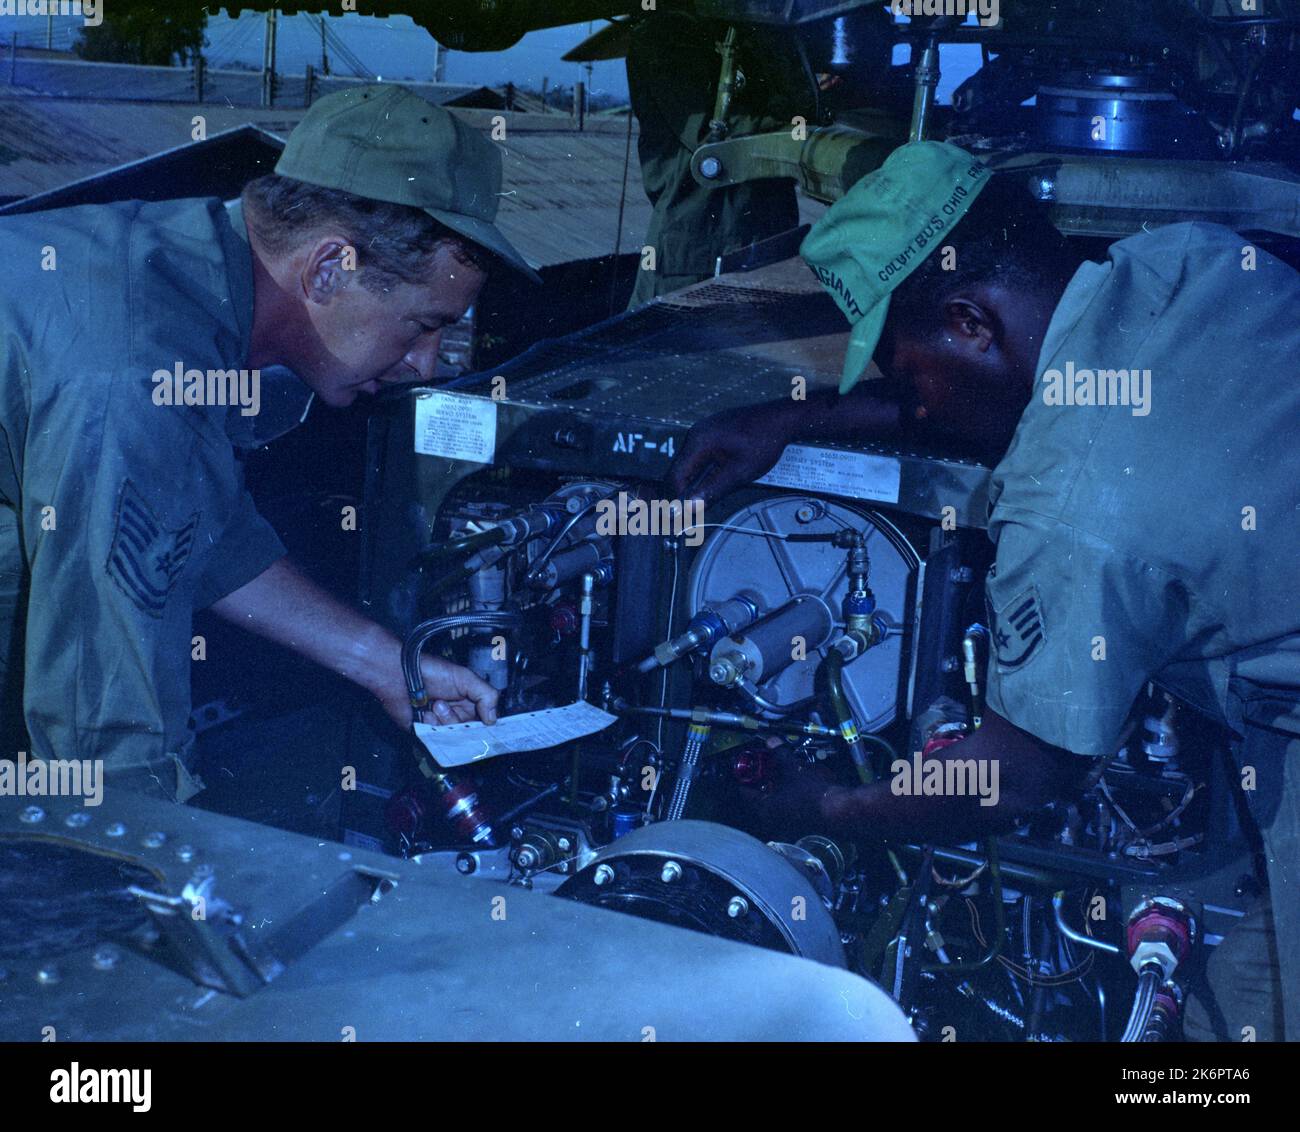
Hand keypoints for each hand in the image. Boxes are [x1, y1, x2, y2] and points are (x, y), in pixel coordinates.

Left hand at [362, 636, 498, 730]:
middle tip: (447, 704)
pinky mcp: (427, 734)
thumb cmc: (431, 671)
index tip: (487, 724)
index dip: (487, 724)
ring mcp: (443, 726)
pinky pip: (437, 741)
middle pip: (472, 733)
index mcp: (470, 702)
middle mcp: (458, 716)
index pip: (486, 720)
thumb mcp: (465, 677)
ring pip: (455, 738)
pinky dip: (433, 727)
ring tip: (434, 704)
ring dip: (446, 720)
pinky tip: (425, 714)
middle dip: (461, 720)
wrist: (399, 676)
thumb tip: (493, 720)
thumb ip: (486, 695)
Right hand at [667, 401, 798, 504]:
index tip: (683, 514)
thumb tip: (690, 507)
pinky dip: (701, 470)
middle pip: (678, 469)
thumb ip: (712, 491)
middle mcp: (696, 434)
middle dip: (684, 491)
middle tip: (692, 511)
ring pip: (688, 463)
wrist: (780, 418)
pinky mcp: (711, 433)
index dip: (678, 498)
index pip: (675, 476)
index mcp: (698, 442)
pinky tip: (712, 480)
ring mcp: (703, 431)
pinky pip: (698, 455)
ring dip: (693, 482)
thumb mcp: (738, 473)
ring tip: (702, 499)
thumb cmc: (764, 440)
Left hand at [734, 747, 841, 841]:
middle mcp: (773, 819)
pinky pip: (788, 806)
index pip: (745, 793)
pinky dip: (789, 795)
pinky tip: (796, 783)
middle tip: (763, 767)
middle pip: (760, 798)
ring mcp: (788, 824)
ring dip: (776, 788)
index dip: (744, 777)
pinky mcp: (802, 823)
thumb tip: (771, 740)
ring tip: (780, 772)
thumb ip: (780, 754)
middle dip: (761, 781)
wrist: (841, 811)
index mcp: (764, 808)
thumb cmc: (812, 791)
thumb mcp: (793, 768)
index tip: (745, 766)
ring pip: (775, 803)